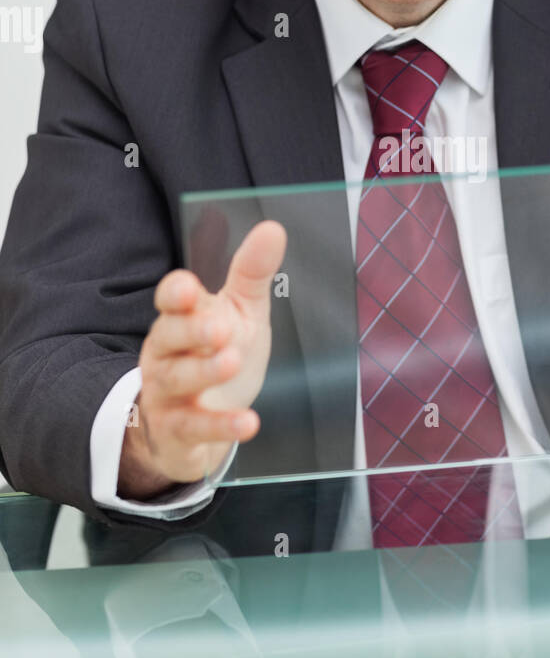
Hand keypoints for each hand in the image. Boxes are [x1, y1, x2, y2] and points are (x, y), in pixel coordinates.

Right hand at [120, 220, 286, 495]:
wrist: (201, 424)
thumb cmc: (219, 356)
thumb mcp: (241, 313)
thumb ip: (252, 273)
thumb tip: (273, 227)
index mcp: (181, 317)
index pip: (171, 300)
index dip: (177, 294)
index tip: (191, 288)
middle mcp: (167, 352)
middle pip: (170, 336)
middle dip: (192, 330)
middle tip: (219, 327)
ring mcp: (168, 392)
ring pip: (178, 379)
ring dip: (204, 371)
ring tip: (232, 362)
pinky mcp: (177, 429)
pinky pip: (195, 427)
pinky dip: (221, 425)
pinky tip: (249, 422)